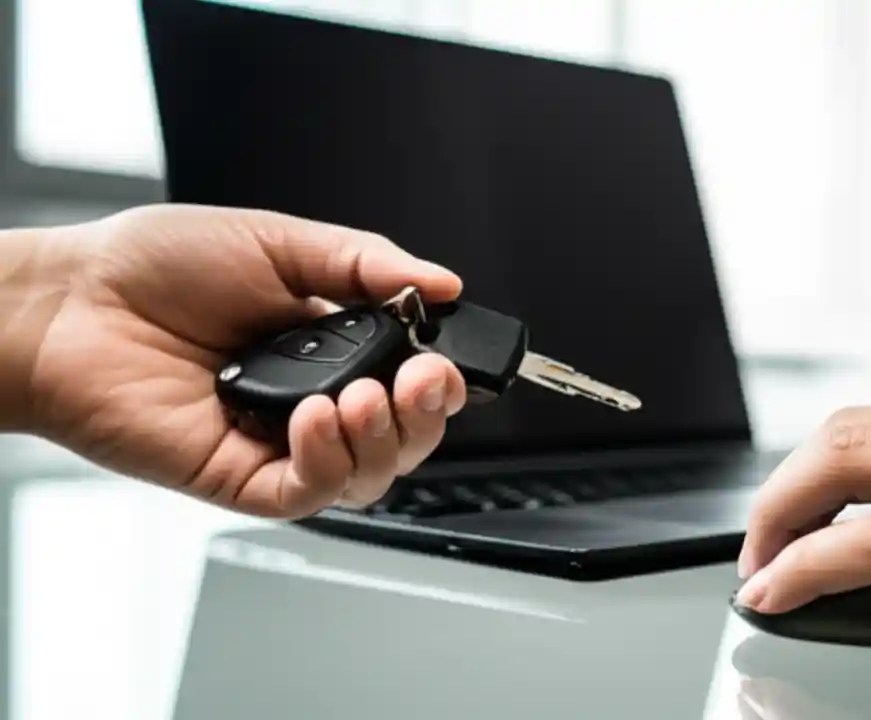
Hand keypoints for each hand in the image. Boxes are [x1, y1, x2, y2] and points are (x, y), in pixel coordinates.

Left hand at [15, 204, 466, 517]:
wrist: (69, 304)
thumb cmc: (153, 267)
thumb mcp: (279, 242)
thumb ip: (363, 264)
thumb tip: (443, 282)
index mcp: (331, 346)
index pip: (411, 383)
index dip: (440, 382)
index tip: (445, 361)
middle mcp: (312, 400)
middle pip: (403, 439)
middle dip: (426, 417)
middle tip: (421, 381)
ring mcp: (277, 443)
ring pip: (368, 477)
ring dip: (383, 440)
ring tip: (362, 397)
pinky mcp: (237, 476)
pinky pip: (307, 495)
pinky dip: (327, 462)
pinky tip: (313, 418)